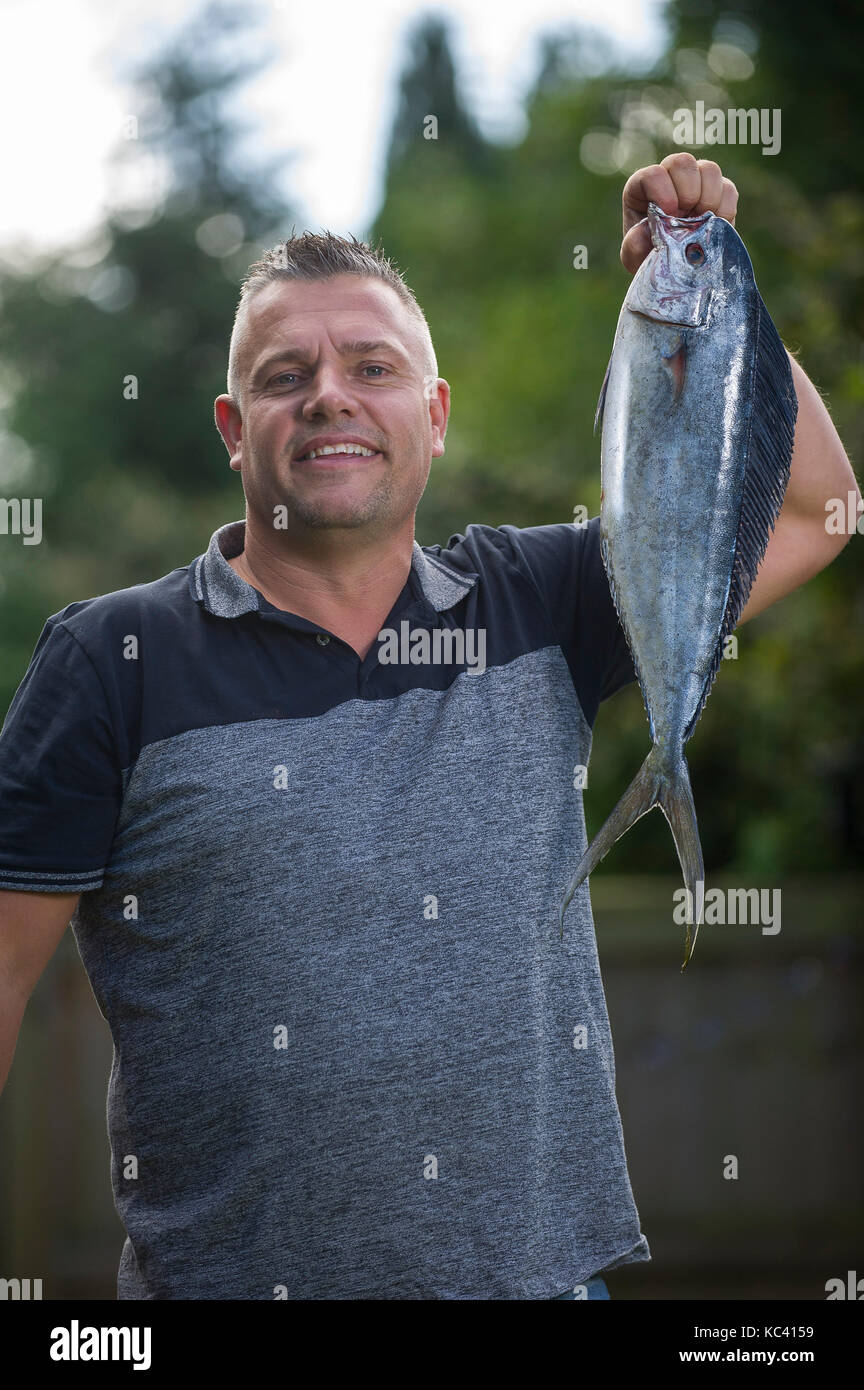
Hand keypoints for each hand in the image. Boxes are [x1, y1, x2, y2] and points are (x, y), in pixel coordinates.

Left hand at [620, 152, 738, 273]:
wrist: (674, 270)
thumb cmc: (649, 257)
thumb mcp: (635, 255)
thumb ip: (633, 245)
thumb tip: (642, 233)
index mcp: (643, 189)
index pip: (652, 174)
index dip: (662, 192)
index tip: (668, 215)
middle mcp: (670, 178)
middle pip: (683, 163)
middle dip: (688, 192)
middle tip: (686, 220)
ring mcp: (697, 183)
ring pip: (709, 169)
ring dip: (708, 199)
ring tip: (700, 224)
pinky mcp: (719, 193)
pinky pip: (728, 188)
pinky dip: (724, 209)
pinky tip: (713, 227)